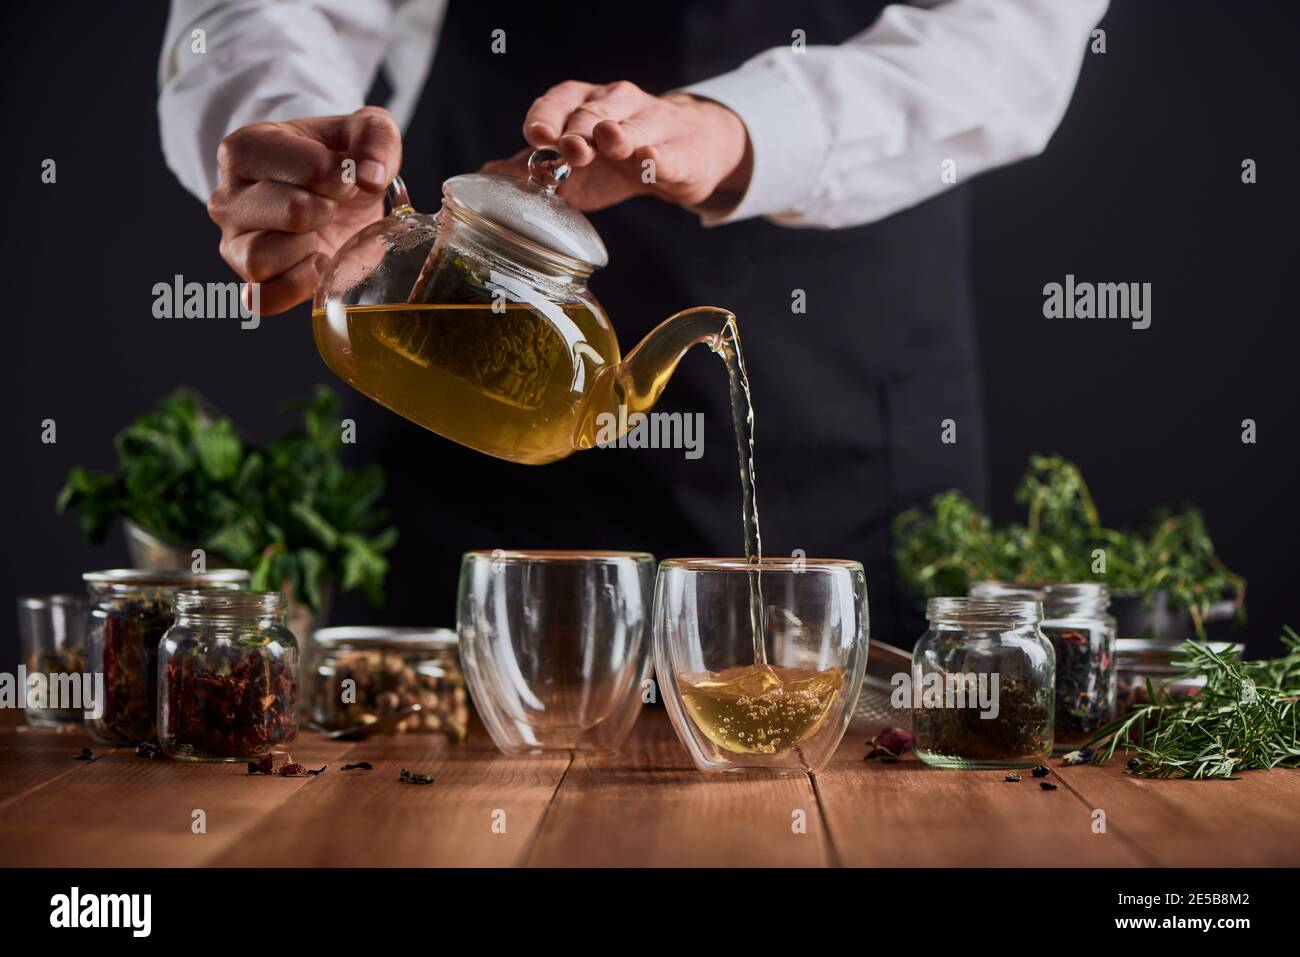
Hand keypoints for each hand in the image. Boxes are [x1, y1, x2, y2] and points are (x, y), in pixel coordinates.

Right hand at [206, 106, 401, 314]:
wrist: (341, 202)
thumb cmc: (342, 162)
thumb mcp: (365, 132)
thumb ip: (375, 137)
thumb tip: (370, 174)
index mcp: (246, 149)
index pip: (280, 161)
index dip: (330, 173)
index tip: (347, 177)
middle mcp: (229, 197)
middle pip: (287, 212)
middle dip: (327, 210)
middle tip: (335, 206)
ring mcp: (235, 243)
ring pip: (263, 259)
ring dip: (309, 250)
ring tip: (322, 235)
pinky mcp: (251, 282)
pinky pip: (263, 298)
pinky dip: (296, 287)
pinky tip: (319, 266)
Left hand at [482, 80, 751, 212]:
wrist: (683, 155)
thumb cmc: (618, 160)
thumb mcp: (573, 165)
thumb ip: (534, 167)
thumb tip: (487, 175)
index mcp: (584, 102)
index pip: (560, 101)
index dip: (547, 117)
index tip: (537, 135)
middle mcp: (617, 103)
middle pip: (595, 112)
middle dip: (580, 130)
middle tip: (569, 150)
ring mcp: (653, 123)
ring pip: (634, 125)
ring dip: (619, 135)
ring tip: (608, 142)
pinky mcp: (681, 150)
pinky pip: (668, 153)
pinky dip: (657, 157)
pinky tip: (648, 160)